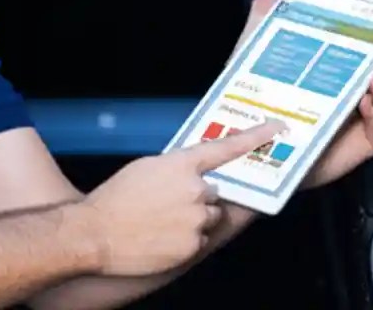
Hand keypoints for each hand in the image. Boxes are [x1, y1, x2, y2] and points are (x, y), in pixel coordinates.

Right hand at [80, 121, 281, 276]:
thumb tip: (190, 172)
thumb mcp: (145, 169)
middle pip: (213, 191)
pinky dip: (184, 240)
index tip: (277, 128)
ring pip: (208, 216)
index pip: (226, 147)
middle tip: (167, 205)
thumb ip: (174, 167)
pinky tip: (161, 238)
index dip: (255, 136)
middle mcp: (194, 189)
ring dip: (192, 219)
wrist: (96, 234)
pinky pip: (199, 239)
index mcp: (181, 164)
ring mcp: (196, 218)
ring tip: (161, 223)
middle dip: (197, 197)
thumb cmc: (115, 200)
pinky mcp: (194, 244)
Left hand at [234, 0, 372, 190]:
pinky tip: (364, 103)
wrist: (249, 153)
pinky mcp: (354, 149)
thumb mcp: (253, 57)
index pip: (365, 58)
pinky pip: (372, 132)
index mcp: (335, 77)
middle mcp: (349, 99)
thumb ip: (263, 21)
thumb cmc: (256, 106)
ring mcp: (354, 124)